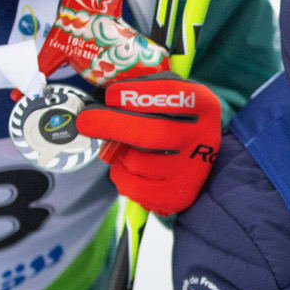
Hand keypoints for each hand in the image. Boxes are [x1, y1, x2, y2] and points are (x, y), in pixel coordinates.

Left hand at [75, 72, 221, 215]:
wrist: (199, 157)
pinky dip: (121, 176)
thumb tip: (105, 97)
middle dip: (112, 125)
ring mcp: (193, 170)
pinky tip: (129, 169)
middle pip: (152, 134)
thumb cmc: (175, 121)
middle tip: (86, 121)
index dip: (139, 93)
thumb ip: (145, 92)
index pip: (173, 95)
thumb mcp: (172, 97)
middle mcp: (204, 138)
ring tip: (126, 149)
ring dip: (119, 155)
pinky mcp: (179, 196)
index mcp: (204, 106)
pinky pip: (133, 187)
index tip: (112, 94)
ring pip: (136, 162)